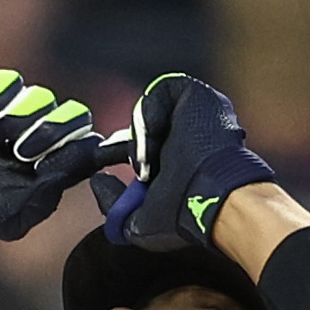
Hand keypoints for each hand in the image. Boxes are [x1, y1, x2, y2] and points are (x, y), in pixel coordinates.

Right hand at [0, 72, 100, 243]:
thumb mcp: (9, 221)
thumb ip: (42, 202)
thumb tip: (65, 174)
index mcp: (52, 168)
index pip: (86, 150)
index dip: (86, 149)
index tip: (66, 156)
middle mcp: (41, 138)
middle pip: (73, 116)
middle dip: (53, 133)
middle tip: (23, 152)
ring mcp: (17, 113)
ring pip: (40, 98)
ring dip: (17, 119)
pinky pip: (8, 82)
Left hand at [103, 71, 274, 254]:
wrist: (212, 197)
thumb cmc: (183, 216)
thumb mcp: (136, 221)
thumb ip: (112, 204)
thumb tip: (96, 181)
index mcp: (184, 164)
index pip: (149, 148)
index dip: (128, 152)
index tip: (102, 159)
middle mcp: (193, 137)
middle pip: (150, 127)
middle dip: (134, 144)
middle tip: (124, 161)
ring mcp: (197, 115)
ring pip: (153, 109)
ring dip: (143, 133)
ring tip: (150, 157)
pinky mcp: (198, 96)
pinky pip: (163, 89)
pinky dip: (151, 111)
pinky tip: (157, 134)